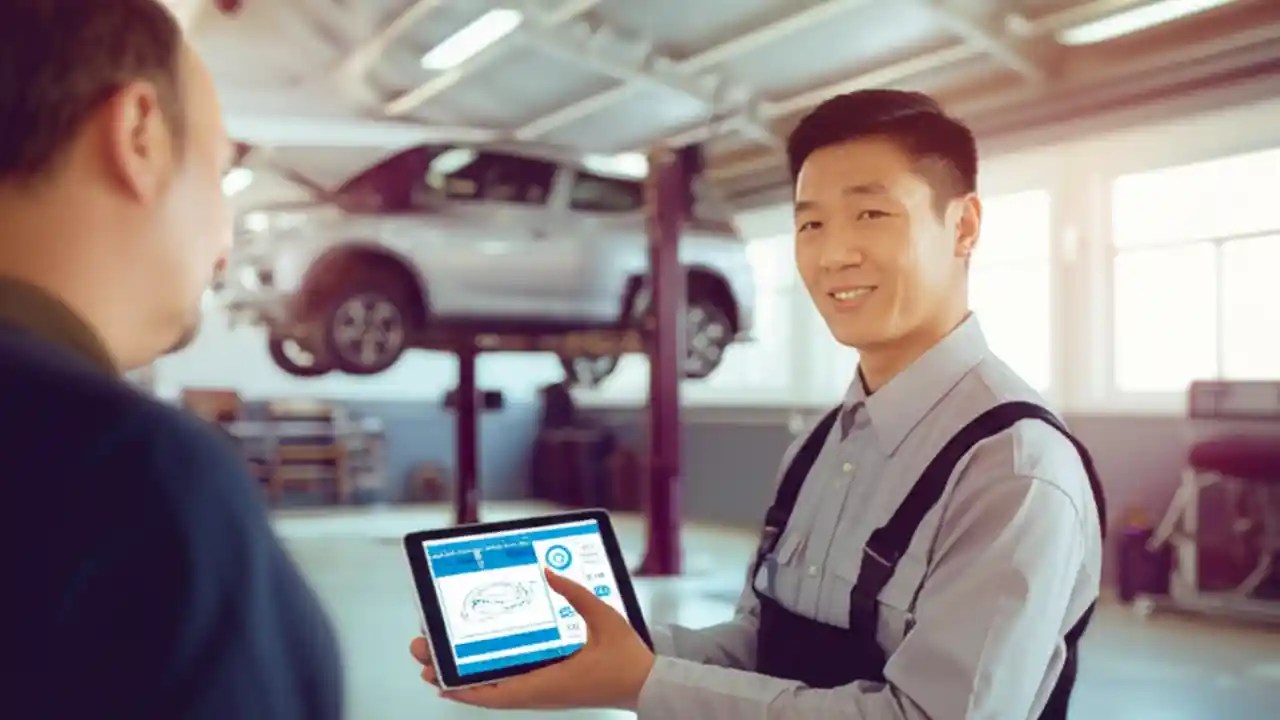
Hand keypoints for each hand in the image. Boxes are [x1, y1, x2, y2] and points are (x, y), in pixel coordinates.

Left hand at [410, 568, 655, 710]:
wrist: (646, 684)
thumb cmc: (627, 657)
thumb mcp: (604, 618)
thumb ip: (575, 594)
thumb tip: (547, 572)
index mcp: (550, 684)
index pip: (497, 694)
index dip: (463, 688)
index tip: (435, 675)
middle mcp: (541, 694)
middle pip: (484, 692)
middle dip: (448, 673)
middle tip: (420, 651)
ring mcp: (543, 694)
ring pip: (492, 692)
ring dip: (462, 677)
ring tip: (433, 659)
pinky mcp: (549, 689)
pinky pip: (508, 689)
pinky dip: (484, 681)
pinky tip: (472, 667)